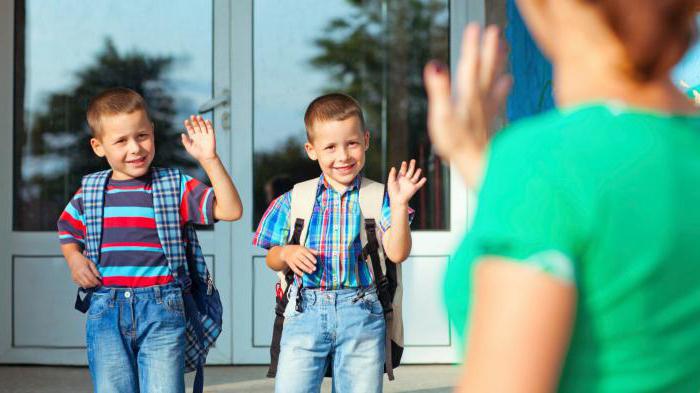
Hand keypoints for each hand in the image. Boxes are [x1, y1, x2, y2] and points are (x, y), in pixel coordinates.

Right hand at [68, 254, 101, 287]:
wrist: (73, 258)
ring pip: (84, 285)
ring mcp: (75, 277)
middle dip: (94, 285)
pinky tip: (88, 282)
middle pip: (88, 283)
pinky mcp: (74, 279)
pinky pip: (80, 285)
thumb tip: (99, 277)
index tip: (100, 283)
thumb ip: (95, 270)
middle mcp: (79, 274)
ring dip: (90, 286)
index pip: (91, 278)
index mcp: (84, 269)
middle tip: (97, 284)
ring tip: (93, 284)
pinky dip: (85, 285)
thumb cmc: (82, 260)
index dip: (97, 282)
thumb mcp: (91, 263)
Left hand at [182, 115, 217, 161]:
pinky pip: (210, 128)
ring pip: (203, 126)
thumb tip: (182, 134)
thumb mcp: (189, 147)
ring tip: (198, 116)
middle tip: (192, 116)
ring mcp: (205, 134)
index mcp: (193, 137)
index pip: (190, 129)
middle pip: (196, 126)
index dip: (188, 125)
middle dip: (194, 121)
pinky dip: (209, 124)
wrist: (206, 157)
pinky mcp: (211, 135)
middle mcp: (199, 135)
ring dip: (201, 121)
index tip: (186, 121)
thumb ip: (185, 141)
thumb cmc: (197, 153)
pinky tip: (206, 120)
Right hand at [280, 245, 317, 275]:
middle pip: (303, 260)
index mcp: (300, 249)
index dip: (311, 258)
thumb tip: (318, 253)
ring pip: (299, 264)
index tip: (316, 262)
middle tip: (315, 269)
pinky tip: (303, 274)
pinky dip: (298, 272)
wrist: (285, 251)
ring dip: (305, 269)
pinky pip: (294, 268)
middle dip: (309, 264)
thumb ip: (311, 250)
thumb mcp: (303, 248)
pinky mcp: (290, 264)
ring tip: (311, 272)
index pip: (307, 253)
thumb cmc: (297, 250)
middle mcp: (296, 254)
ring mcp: (292, 259)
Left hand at [387, 159, 426, 205]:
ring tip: (419, 169)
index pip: (403, 170)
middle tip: (413, 160)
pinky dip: (422, 182)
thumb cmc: (393, 192)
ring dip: (417, 173)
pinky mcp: (414, 188)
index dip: (404, 166)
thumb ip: (392, 175)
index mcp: (400, 179)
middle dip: (412, 166)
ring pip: (415, 177)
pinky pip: (419, 184)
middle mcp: (406, 180)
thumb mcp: (390, 182)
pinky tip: (424, 178)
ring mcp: (410, 184)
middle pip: (410, 171)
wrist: (397, 200)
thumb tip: (393, 167)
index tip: (404, 162)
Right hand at [423, 24, 510, 160]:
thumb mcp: (441, 117)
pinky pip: (499, 97)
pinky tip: (509, 79)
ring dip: (499, 61)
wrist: (477, 165)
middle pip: (486, 68)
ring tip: (505, 45)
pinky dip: (504, 87)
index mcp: (467, 95)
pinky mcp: (489, 119)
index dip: (471, 45)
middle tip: (494, 29)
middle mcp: (480, 99)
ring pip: (495, 78)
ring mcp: (486, 109)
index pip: (469, 64)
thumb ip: (439, 90)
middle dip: (489, 48)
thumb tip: (434, 65)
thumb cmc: (457, 144)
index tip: (475, 27)